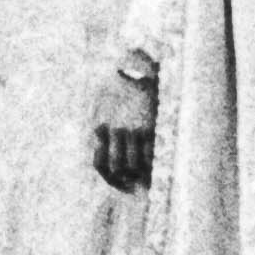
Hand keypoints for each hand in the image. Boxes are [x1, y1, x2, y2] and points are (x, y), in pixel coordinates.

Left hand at [91, 65, 155, 191]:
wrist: (136, 68)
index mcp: (100, 125)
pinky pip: (147, 155)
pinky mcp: (147, 127)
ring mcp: (131, 130)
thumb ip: (99, 124)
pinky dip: (150, 165)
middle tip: (131, 185)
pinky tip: (155, 166)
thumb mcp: (100, 103)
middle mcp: (113, 130)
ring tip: (145, 178)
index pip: (99, 162)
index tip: (116, 182)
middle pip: (115, 167)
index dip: (107, 177)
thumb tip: (99, 143)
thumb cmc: (119, 85)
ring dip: (138, 175)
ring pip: (132, 165)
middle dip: (123, 181)